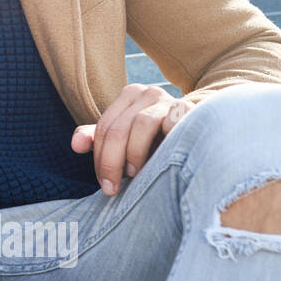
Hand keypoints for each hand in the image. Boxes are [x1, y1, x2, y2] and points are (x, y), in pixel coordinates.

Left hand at [71, 83, 193, 194]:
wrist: (205, 134)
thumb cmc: (159, 140)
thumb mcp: (128, 138)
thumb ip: (99, 139)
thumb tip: (75, 146)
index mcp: (130, 95)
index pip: (104, 127)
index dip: (100, 157)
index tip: (104, 184)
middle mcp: (148, 92)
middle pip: (117, 128)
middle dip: (110, 161)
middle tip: (111, 188)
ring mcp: (170, 100)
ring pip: (141, 124)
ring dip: (134, 153)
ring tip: (135, 174)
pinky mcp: (191, 111)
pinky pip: (172, 124)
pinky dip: (163, 144)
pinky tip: (161, 162)